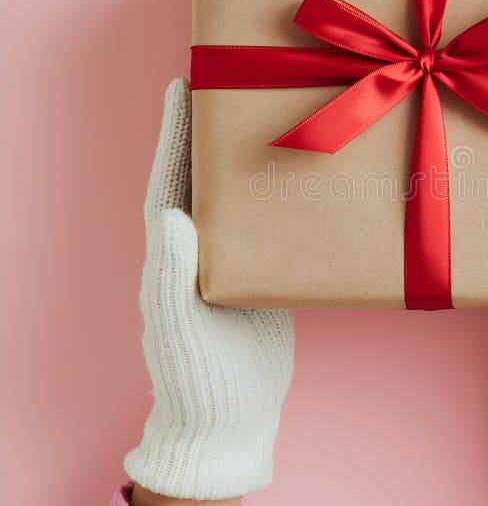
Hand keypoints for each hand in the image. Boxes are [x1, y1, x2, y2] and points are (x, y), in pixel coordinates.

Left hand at [124, 79, 294, 505]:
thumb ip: (174, 272)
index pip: (170, 180)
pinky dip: (277, 198)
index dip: (174, 133)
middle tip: (231, 86)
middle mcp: (200, 248)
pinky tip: (299, 177)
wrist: (230, 419)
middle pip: (203, 177)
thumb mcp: (182, 327)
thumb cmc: (197, 379)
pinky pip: (267, 227)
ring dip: (247, 157)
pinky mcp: (262, 276)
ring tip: (268, 115)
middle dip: (210, 131)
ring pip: (237, 197)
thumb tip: (170, 213)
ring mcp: (232, 261)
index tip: (183, 86)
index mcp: (173, 253)